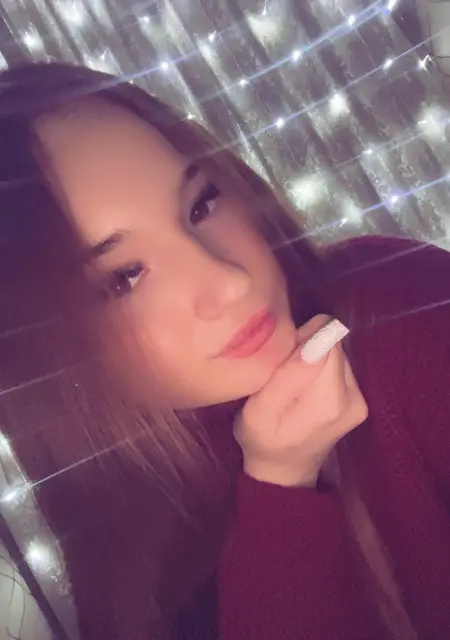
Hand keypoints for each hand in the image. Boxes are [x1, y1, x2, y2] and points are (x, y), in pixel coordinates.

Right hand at [234, 315, 367, 487]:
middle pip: (334, 345)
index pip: (327, 342)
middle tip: (282, 369)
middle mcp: (353, 398)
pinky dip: (320, 366)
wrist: (285, 469)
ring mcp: (360, 398)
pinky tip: (303, 386)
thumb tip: (313, 343)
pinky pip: (339, 364)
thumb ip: (285, 377)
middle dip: (308, 346)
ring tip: (291, 379)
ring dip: (313, 356)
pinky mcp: (359, 397)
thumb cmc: (263, 440)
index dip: (302, 338)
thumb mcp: (258, 412)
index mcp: (329, 401)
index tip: (282, 355)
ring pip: (337, 352)